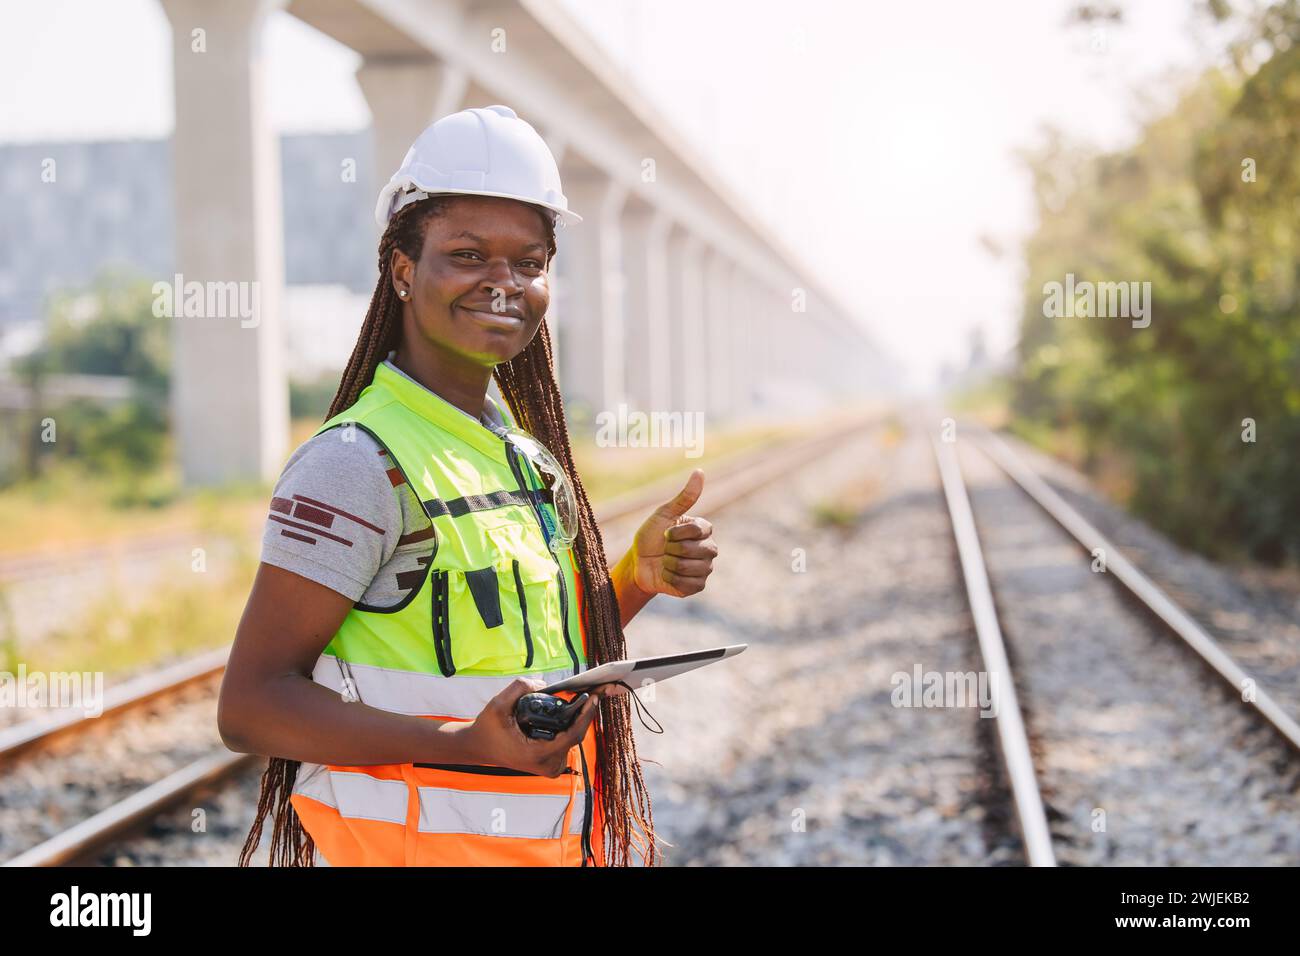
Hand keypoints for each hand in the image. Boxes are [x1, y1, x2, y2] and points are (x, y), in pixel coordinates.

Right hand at [459, 678, 598, 776]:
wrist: (479, 747)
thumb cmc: (488, 728)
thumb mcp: (498, 704)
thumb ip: (520, 688)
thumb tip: (545, 684)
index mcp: (537, 755)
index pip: (572, 735)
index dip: (585, 715)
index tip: (593, 698)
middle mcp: (548, 765)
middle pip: (576, 736)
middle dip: (585, 713)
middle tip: (594, 690)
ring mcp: (551, 767)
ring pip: (573, 739)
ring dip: (578, 718)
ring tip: (585, 697)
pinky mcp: (551, 763)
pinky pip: (567, 742)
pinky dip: (570, 725)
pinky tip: (574, 709)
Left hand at [628, 469, 717, 597]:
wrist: (638, 564)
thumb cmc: (651, 537)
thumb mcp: (663, 515)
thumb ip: (684, 497)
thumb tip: (700, 472)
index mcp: (703, 530)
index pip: (698, 530)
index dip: (676, 533)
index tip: (665, 533)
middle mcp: (709, 548)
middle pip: (696, 550)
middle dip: (672, 550)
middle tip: (665, 550)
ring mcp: (705, 568)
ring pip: (691, 568)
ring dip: (670, 565)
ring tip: (665, 562)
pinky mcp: (697, 586)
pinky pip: (688, 584)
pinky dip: (672, 579)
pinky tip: (667, 575)